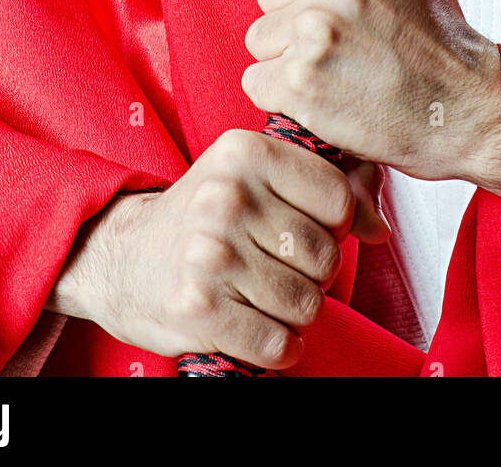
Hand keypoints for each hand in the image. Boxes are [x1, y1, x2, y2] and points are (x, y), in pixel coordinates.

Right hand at [46, 128, 388, 370]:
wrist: (121, 257)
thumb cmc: (202, 216)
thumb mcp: (250, 176)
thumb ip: (319, 187)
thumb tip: (380, 227)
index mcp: (244, 152)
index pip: (336, 198)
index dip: (333, 225)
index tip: (304, 228)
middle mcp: (227, 197)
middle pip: (325, 256)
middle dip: (312, 274)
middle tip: (277, 268)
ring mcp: (211, 254)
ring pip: (307, 304)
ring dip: (294, 313)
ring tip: (262, 296)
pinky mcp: (199, 308)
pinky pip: (277, 343)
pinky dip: (277, 348)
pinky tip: (256, 328)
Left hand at [242, 0, 500, 196]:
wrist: (461, 108)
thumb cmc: (438, 38)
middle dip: (294, 15)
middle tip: (340, 38)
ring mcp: (314, 29)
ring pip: (260, 36)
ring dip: (287, 56)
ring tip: (335, 67)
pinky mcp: (299, 80)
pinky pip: (256, 80)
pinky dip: (282, 94)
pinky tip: (323, 93)